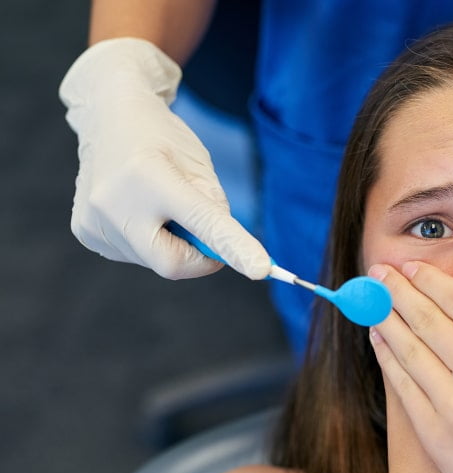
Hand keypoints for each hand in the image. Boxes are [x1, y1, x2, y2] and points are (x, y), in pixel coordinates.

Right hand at [59, 38, 270, 279]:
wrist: (108, 117)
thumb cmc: (162, 140)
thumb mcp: (199, 164)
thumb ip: (214, 211)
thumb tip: (225, 254)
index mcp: (149, 176)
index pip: (202, 223)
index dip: (233, 248)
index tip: (262, 270)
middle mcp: (114, 201)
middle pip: (171, 263)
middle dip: (198, 258)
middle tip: (203, 233)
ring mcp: (94, 221)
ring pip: (154, 259)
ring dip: (171, 243)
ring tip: (159, 205)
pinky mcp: (86, 233)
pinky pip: (135, 254)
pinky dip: (150, 240)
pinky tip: (139, 210)